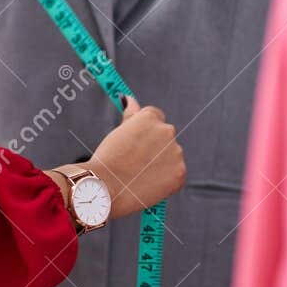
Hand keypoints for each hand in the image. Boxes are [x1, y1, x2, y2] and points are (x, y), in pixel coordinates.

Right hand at [85, 97, 185, 220]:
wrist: (107, 188)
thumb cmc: (108, 160)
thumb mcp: (118, 132)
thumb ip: (130, 114)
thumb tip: (129, 98)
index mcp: (150, 117)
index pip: (156, 117)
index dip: (145, 133)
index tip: (137, 144)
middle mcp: (167, 130)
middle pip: (165, 137)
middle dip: (155, 148)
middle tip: (135, 162)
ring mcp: (175, 152)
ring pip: (171, 156)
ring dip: (161, 163)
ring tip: (139, 175)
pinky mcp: (180, 172)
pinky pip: (175, 174)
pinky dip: (165, 180)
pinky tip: (148, 184)